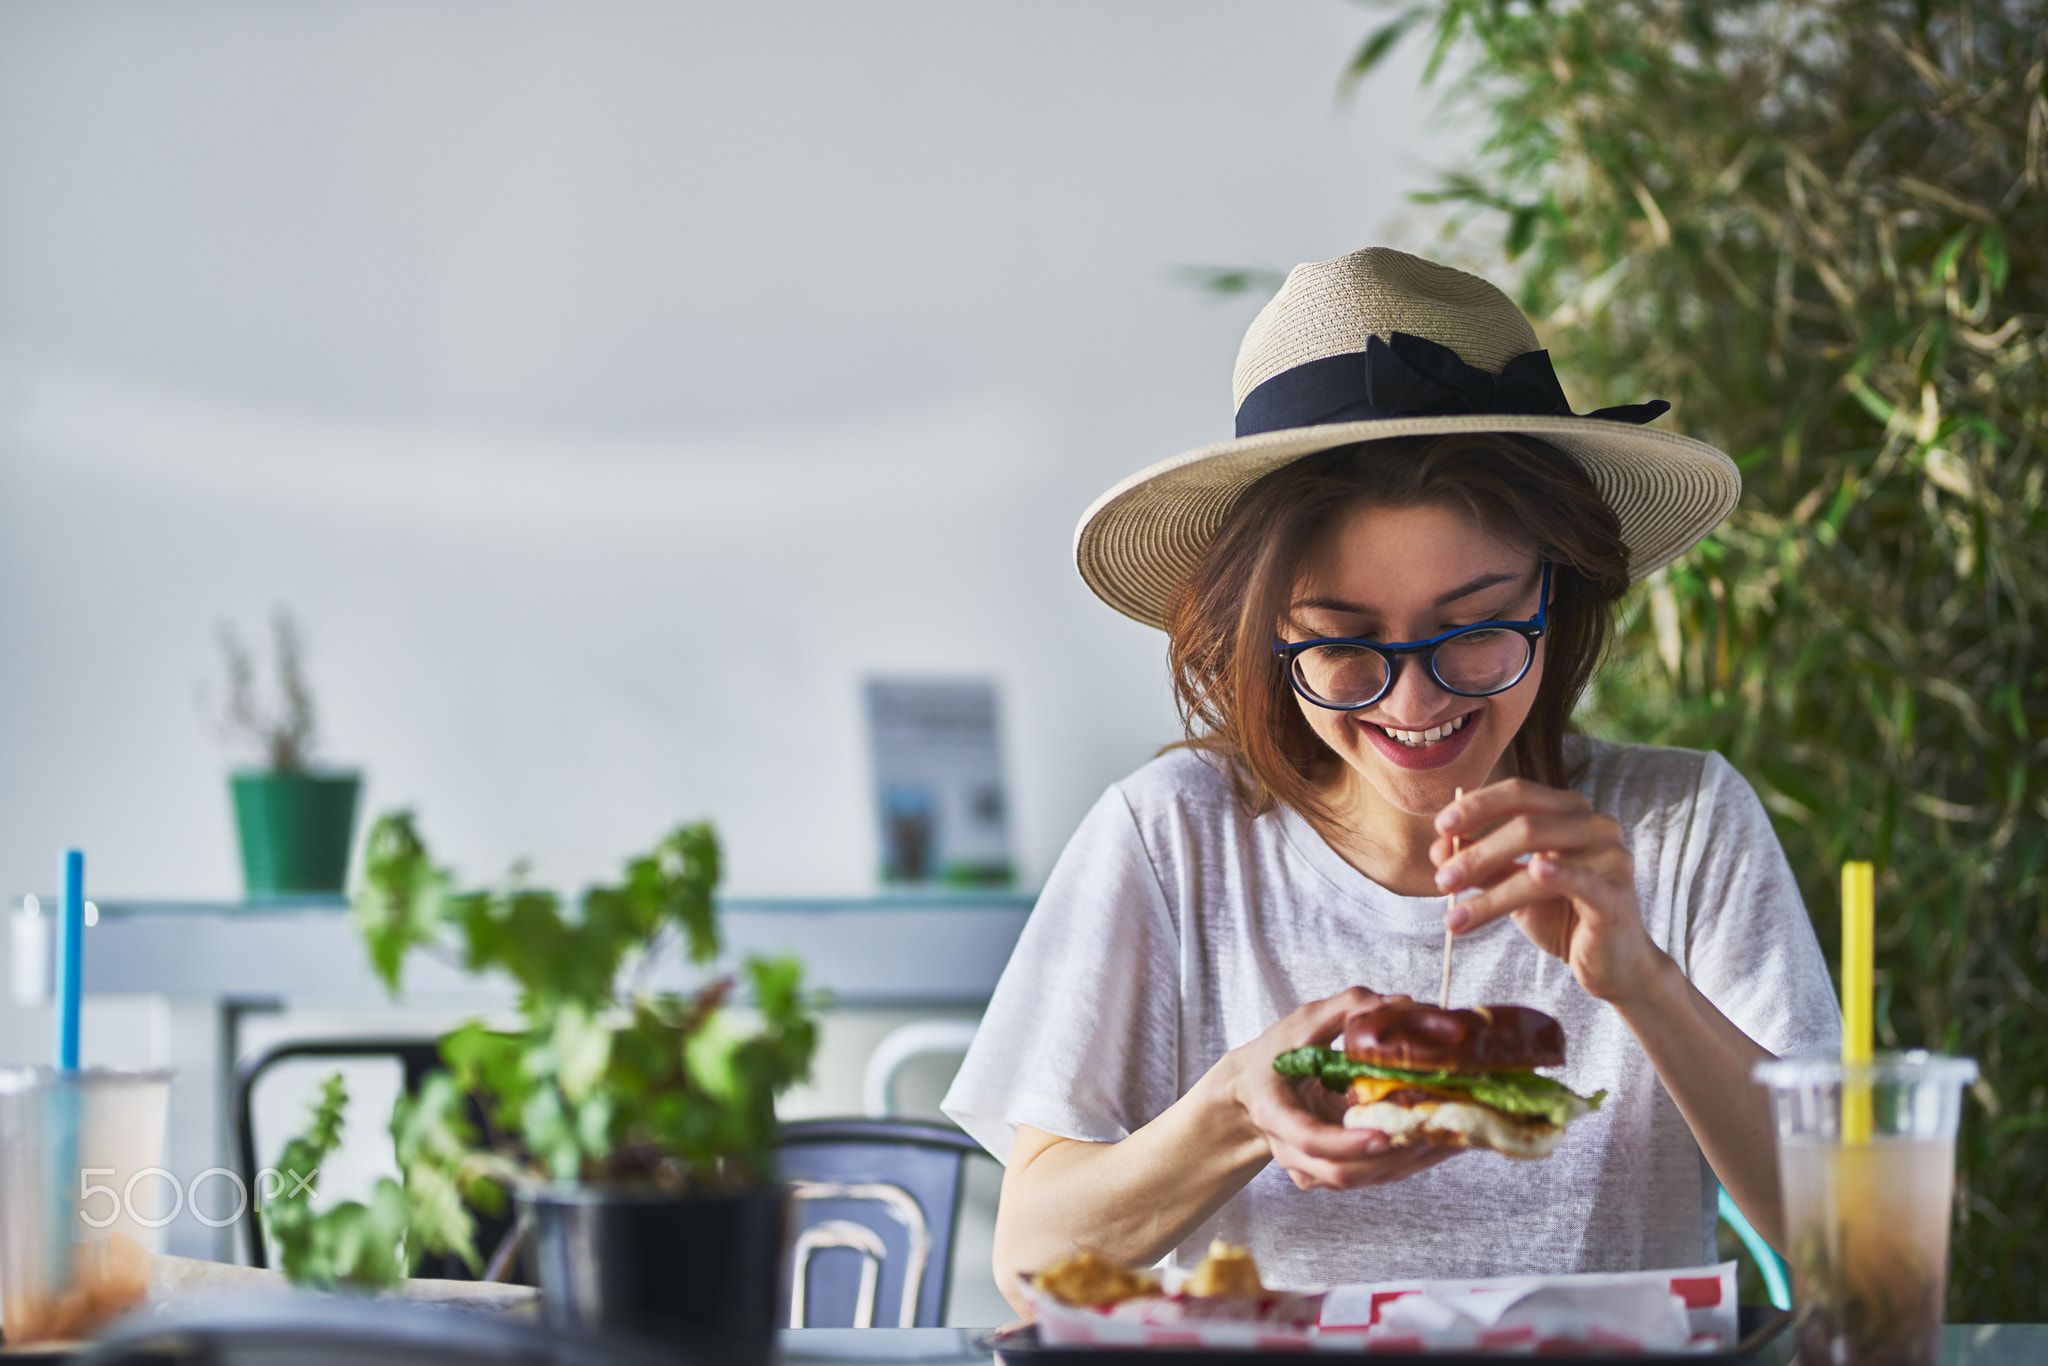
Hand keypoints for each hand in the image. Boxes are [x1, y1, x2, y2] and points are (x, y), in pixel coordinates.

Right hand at [1218, 987, 1458, 1189]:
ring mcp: (1309, 1168)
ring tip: (1452, 1136)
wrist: (1254, 1091)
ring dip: (1409, 1163)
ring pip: (1363, 1179)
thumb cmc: (1275, 1057)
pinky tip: (1441, 1143)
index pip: (1308, 1137)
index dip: (1345, 1143)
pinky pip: (1371, 1177)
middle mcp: (1290, 1150)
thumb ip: (1343, 1010)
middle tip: (1434, 1132)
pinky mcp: (1331, 1173)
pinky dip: (1408, 1163)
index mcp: (1274, 1112)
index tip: (1383, 1135)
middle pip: (1341, 1171)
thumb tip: (1398, 1003)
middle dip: (1392, 1158)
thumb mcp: (1300, 1024)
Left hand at [1431, 778, 1664, 1003]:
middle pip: (1526, 824)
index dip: (1477, 806)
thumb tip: (1437, 849)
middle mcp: (1595, 825)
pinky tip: (1532, 873)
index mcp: (1570, 812)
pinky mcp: (1616, 896)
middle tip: (1441, 880)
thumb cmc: (1562, 915)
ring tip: (1453, 915)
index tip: (1440, 827)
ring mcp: (1611, 858)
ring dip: (1490, 887)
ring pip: (1539, 858)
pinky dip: (1556, 875)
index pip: (1519, 793)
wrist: (1611, 963)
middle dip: (1477, 852)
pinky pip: (1581, 882)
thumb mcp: (1513, 886)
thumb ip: (1481, 865)